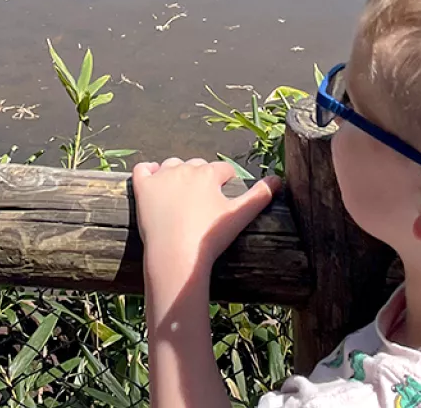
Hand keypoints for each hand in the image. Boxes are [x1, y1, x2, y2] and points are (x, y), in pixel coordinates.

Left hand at [131, 158, 278, 286]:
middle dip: (202, 178)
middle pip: (197, 166)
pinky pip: (142, 169)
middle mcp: (184, 168)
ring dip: (177, 173)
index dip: (227, 182)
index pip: (223, 169)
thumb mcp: (240, 216)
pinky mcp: (142, 188)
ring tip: (181, 193)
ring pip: (171, 164)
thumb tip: (278, 179)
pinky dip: (148, 171)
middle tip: (204, 202)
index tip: (225, 197)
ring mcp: (161, 177)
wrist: (175, 256)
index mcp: (208, 173)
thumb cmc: (210, 238)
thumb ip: (260, 195)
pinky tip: (153, 179)